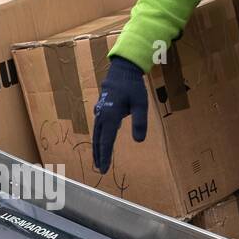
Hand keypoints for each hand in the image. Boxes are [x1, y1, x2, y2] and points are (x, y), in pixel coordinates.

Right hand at [92, 56, 147, 172]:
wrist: (122, 70)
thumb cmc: (133, 86)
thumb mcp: (141, 104)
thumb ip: (140, 122)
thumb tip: (139, 141)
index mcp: (110, 116)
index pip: (106, 141)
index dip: (105, 157)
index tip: (104, 169)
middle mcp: (102, 116)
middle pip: (98, 140)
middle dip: (99, 155)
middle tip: (100, 169)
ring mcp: (100, 111)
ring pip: (96, 134)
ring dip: (97, 147)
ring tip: (98, 159)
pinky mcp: (101, 108)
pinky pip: (98, 126)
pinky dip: (98, 137)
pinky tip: (101, 141)